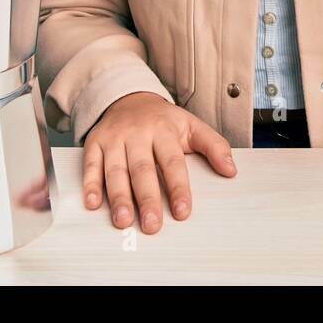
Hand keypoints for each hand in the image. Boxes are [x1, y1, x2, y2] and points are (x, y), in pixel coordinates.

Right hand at [81, 91, 236, 233]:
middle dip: (147, 198)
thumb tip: (231, 170)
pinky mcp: (95, 143)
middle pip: (142, 169)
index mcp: (164, 130)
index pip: (172, 162)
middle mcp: (137, 134)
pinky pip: (90, 164)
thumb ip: (214, 146)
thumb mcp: (192, 126)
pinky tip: (94, 204)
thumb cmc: (163, 120)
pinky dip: (90, 184)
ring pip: (115, 170)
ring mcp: (114, 138)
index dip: (178, 187)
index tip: (183, 211)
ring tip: (124, 221)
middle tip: (152, 225)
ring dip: (119, 197)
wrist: (129, 97)